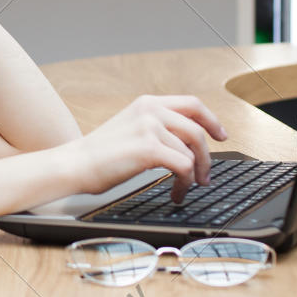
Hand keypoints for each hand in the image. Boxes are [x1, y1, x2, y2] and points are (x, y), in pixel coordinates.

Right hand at [53, 95, 228, 203]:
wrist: (74, 165)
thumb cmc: (99, 155)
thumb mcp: (130, 129)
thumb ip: (156, 128)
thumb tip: (187, 145)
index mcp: (147, 103)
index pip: (192, 104)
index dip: (212, 120)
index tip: (221, 135)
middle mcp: (151, 110)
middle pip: (197, 130)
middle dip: (207, 158)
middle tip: (205, 177)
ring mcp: (150, 127)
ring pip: (191, 153)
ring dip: (192, 176)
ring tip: (183, 190)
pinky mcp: (149, 148)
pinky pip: (183, 167)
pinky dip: (184, 184)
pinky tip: (176, 193)